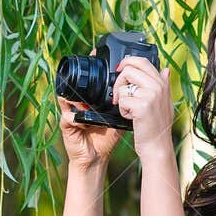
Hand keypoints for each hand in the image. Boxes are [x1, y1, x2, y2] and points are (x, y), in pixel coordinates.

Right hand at [59, 48, 123, 170]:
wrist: (96, 158)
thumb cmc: (108, 137)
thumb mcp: (122, 117)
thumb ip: (133, 102)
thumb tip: (149, 87)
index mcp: (92, 100)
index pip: (90, 81)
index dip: (93, 68)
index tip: (99, 57)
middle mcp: (79, 103)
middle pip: (76, 85)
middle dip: (80, 77)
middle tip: (90, 68)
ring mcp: (70, 113)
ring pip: (67, 97)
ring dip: (76, 96)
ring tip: (84, 96)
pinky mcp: (66, 125)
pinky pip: (66, 116)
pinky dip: (74, 116)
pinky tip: (83, 118)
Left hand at [111, 56, 173, 153]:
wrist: (158, 145)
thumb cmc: (158, 126)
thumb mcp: (165, 102)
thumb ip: (164, 84)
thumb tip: (165, 69)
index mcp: (162, 83)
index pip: (142, 61)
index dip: (127, 62)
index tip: (119, 69)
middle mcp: (158, 86)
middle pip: (129, 69)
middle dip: (119, 81)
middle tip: (119, 95)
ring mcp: (151, 95)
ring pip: (123, 86)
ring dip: (121, 99)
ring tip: (130, 110)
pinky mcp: (142, 106)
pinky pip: (122, 100)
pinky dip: (122, 110)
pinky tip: (131, 117)